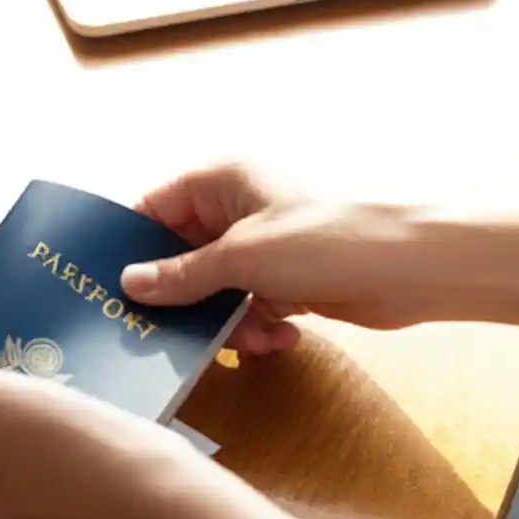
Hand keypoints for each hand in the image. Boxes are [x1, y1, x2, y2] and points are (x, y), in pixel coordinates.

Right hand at [124, 164, 431, 353]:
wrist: (408, 270)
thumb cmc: (325, 242)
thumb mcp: (241, 259)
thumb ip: (181, 275)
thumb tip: (130, 284)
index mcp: (221, 181)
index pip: (156, 206)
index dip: (132, 243)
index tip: (111, 285)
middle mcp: (237, 210)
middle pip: (182, 256)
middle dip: (180, 296)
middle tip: (162, 333)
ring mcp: (262, 248)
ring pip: (215, 290)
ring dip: (225, 321)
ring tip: (246, 338)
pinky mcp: (286, 281)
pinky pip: (249, 308)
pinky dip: (257, 327)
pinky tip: (281, 335)